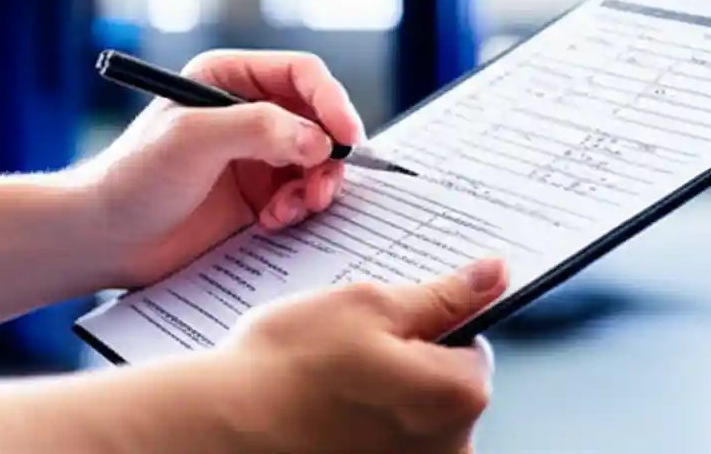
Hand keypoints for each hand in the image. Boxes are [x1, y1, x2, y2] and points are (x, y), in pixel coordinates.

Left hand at [80, 50, 365, 286]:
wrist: (104, 240)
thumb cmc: (134, 178)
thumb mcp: (193, 140)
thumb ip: (258, 128)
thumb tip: (318, 140)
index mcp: (230, 79)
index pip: (303, 75)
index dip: (332, 102)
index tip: (347, 137)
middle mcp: (249, 112)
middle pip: (320, 119)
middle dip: (329, 153)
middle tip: (323, 185)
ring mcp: (257, 155)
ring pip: (319, 160)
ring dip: (317, 185)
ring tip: (296, 208)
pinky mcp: (260, 195)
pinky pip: (303, 194)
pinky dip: (300, 209)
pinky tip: (272, 222)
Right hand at [216, 258, 507, 453]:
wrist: (216, 431)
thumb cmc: (287, 368)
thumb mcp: (371, 305)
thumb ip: (444, 294)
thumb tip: (494, 274)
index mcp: (460, 394)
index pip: (472, 348)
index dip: (428, 331)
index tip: (387, 330)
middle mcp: (450, 449)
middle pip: (445, 392)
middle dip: (407, 370)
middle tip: (348, 358)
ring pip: (412, 424)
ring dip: (382, 406)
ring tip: (328, 391)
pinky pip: (383, 448)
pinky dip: (360, 436)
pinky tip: (322, 422)